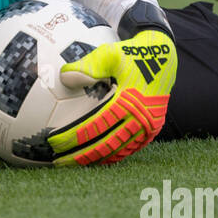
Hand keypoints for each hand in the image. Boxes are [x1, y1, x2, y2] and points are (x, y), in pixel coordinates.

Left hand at [47, 29, 176, 165]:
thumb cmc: (132, 54)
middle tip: (57, 160)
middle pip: (105, 145)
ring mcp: (148, 127)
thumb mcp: (110, 53)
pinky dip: (112, 155)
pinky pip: (129, 149)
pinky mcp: (151, 130)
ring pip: (117, 151)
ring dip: (94, 159)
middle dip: (79, 155)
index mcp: (129, 101)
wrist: (164, 58)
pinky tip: (95, 158)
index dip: (73, 136)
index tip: (53, 141)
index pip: (95, 126)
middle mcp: (141, 118)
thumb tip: (64, 76)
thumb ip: (88, 65)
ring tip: (72, 163)